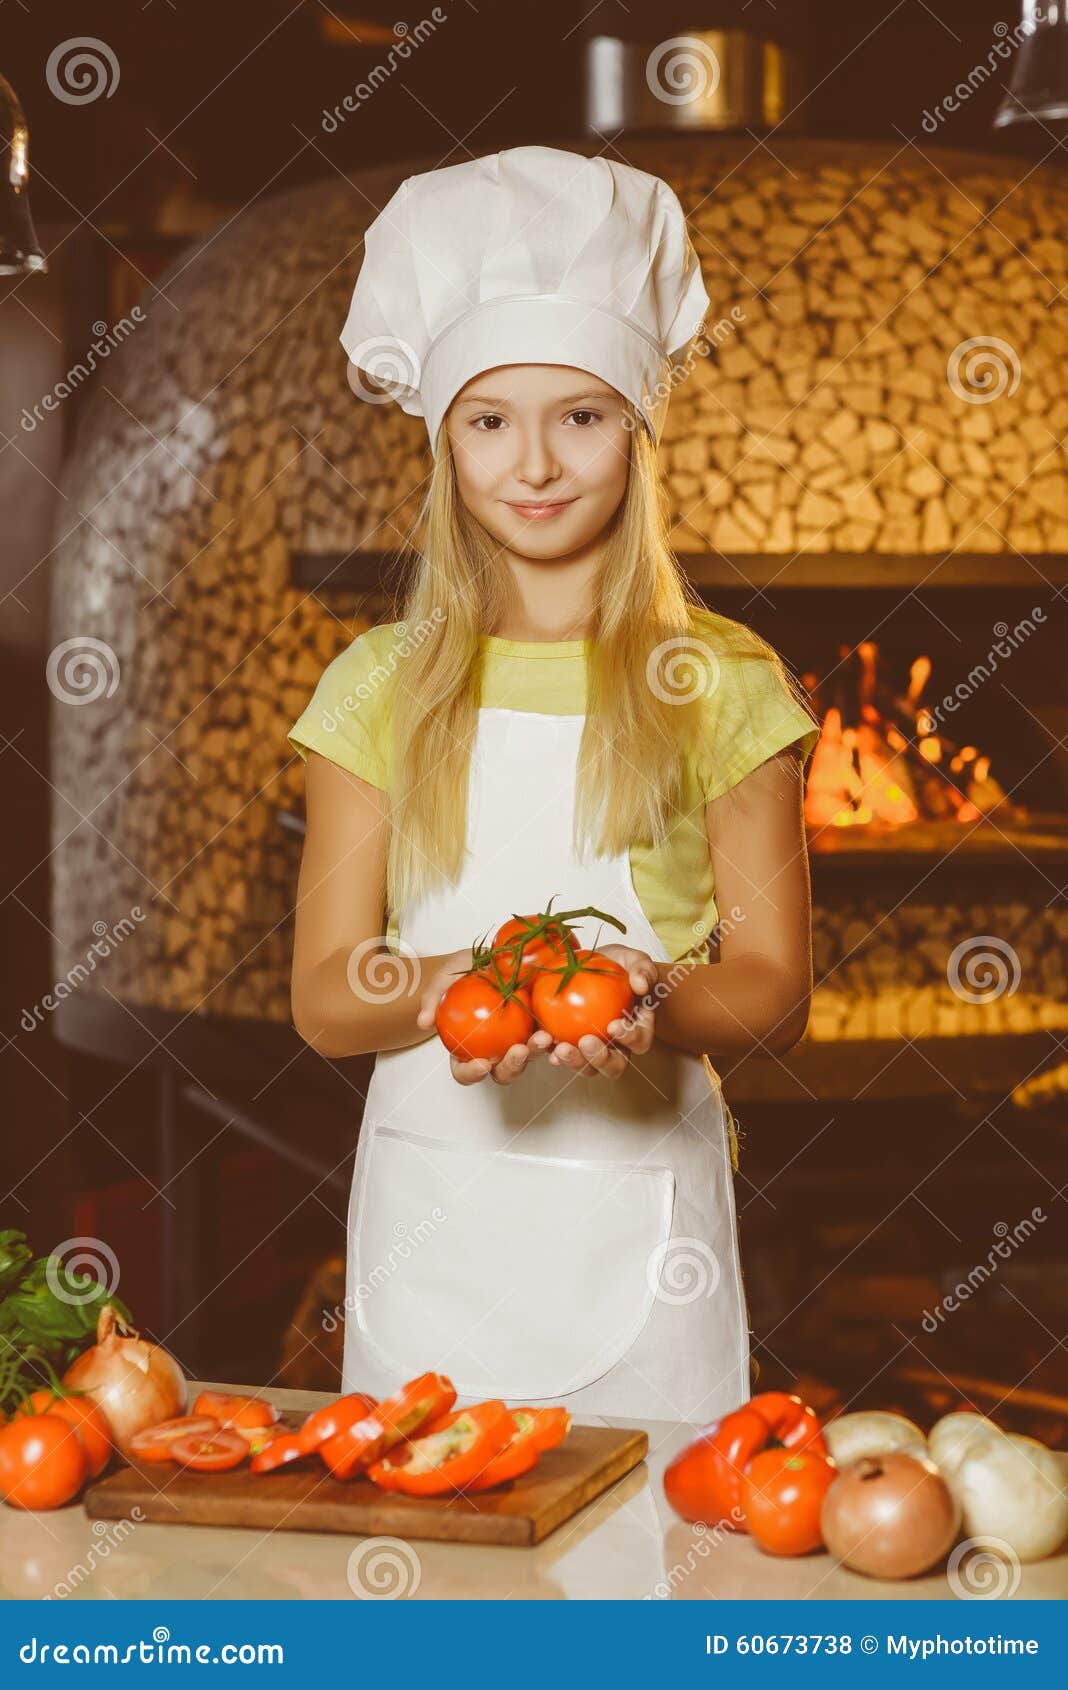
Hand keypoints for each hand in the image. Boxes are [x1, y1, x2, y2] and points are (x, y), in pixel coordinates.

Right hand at [415, 948, 554, 1086]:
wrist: (489, 954)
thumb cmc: (462, 972)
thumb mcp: (443, 979)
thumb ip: (432, 999)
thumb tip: (424, 1021)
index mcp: (467, 1048)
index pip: (465, 1072)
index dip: (472, 1074)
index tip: (482, 1063)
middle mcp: (494, 1050)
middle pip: (502, 1072)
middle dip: (512, 1067)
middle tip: (518, 1051)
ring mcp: (519, 1039)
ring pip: (529, 1057)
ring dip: (538, 1052)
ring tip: (544, 1037)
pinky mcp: (540, 1026)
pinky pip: (550, 1038)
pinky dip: (556, 1039)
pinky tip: (560, 1030)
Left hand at [547, 944, 658, 1078]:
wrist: (592, 964)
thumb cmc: (619, 965)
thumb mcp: (634, 960)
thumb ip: (643, 970)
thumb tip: (640, 985)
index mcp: (637, 1029)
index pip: (639, 1042)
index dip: (630, 1039)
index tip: (614, 1025)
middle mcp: (616, 1046)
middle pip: (614, 1065)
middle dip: (600, 1059)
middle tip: (586, 1042)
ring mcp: (591, 1048)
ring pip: (587, 1067)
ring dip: (574, 1061)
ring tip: (560, 1048)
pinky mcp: (568, 1043)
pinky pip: (560, 1055)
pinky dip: (551, 1052)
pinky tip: (543, 1042)